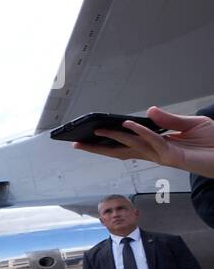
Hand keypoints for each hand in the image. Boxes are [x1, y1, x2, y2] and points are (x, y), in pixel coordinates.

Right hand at [72, 106, 213, 176]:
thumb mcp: (192, 124)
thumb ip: (170, 118)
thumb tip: (149, 110)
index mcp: (158, 145)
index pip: (129, 143)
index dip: (109, 139)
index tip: (91, 133)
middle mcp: (157, 153)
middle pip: (121, 151)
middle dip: (98, 148)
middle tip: (77, 142)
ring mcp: (163, 156)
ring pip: (131, 147)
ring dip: (112, 139)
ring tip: (95, 131)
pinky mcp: (173, 157)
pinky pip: (152, 142)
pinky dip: (138, 132)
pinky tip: (126, 124)